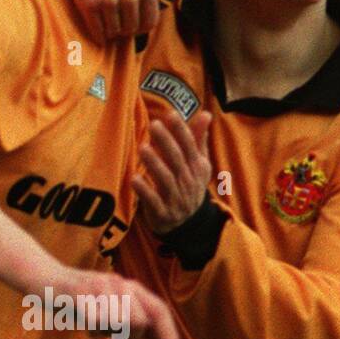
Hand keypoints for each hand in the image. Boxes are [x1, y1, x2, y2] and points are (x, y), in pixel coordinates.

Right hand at [47, 267, 179, 338]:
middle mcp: (118, 283)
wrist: (43, 277)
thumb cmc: (80, 299)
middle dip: (129, 338)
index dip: (168, 332)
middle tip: (112, 336)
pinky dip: (90, 330)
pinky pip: (94, 323)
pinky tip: (83, 322)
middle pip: (138, 322)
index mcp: (130, 286)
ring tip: (94, 325)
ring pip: (117, 324)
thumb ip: (134, 319)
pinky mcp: (78, 292)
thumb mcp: (111, 307)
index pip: (159, 309)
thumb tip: (161, 338)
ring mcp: (98, 286)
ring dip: (106, 333)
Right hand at [63, 0, 158, 42]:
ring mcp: (109, 1)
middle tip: (116, 17)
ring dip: (110, 29)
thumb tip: (149, 22)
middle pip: (131, 29)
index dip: (141, 26)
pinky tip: (97, 23)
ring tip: (106, 16)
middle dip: (124, 26)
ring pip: (114, 33)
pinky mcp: (89, 5)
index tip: (133, 22)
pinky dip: (98, 34)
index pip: (150, 23)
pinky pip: (98, 33)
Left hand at [133, 108, 212, 234]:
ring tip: (143, 148)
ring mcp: (176, 199)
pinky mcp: (163, 213)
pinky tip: (134, 178)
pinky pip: (154, 201)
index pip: (190, 145)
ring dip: (154, 164)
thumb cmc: (190, 186)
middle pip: (177, 159)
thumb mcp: (199, 164)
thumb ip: (199, 139)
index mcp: (197, 167)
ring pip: (166, 179)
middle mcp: (188, 181)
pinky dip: (144, 191)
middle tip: (154, 125)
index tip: (170, 114)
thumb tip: (206, 114)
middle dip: (166, 141)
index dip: (181, 129)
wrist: (190, 225)